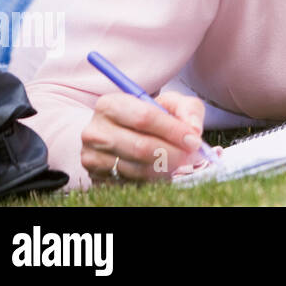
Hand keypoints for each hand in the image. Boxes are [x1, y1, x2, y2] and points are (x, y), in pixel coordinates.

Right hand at [81, 91, 206, 183]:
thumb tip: (194, 130)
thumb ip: (188, 109)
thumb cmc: (148, 116)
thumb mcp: (169, 103)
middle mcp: (95, 131)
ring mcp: (92, 157)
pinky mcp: (95, 178)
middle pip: (140, 146)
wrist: (119, 134)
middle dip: (173, 153)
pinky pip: (130, 182)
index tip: (194, 140)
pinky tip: (164, 170)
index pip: (144, 117)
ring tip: (183, 162)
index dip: (173, 130)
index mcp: (110, 105)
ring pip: (136, 168)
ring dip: (165, 168)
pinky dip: (152, 178)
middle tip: (193, 156)